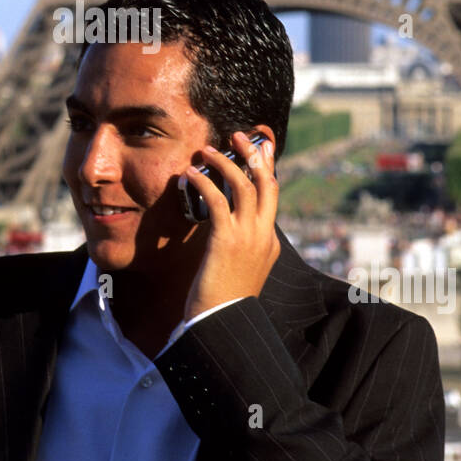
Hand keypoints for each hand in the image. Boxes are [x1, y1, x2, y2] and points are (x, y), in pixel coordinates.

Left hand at [182, 130, 279, 322]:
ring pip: (244, 185)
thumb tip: (220, 226)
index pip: (270, 196)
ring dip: (225, 162)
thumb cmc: (221, 301)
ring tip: (206, 150)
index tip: (258, 149)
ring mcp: (249, 237)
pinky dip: (204, 182)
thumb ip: (235, 245)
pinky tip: (189, 174)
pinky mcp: (227, 240)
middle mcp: (264, 235)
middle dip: (255, 154)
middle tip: (240, 135)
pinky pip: (218, 200)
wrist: (219, 325)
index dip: (264, 169)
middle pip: (267, 183)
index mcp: (269, 242)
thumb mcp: (237, 269)